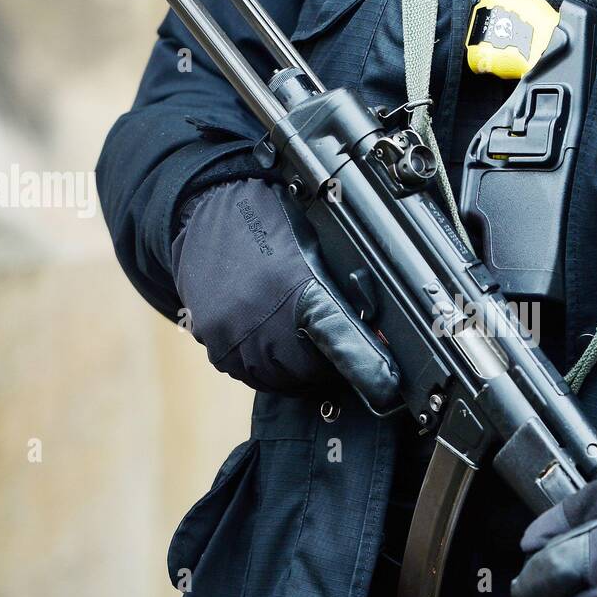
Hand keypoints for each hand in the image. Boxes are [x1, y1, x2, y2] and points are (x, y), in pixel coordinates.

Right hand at [171, 177, 398, 404]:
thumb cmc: (272, 225)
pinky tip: (264, 333)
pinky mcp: (215, 347)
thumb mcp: (317, 251)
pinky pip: (249, 374)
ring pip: (280, 379)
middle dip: (323, 361)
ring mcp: (237, 338)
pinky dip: (263, 362)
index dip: (370, 371)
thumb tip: (377, 334)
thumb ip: (343, 298)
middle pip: (311, 372)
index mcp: (303, 292)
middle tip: (322, 336)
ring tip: (289, 330)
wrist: (210, 209)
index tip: (386, 387)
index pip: (344, 344)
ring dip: (291, 366)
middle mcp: (267, 322)